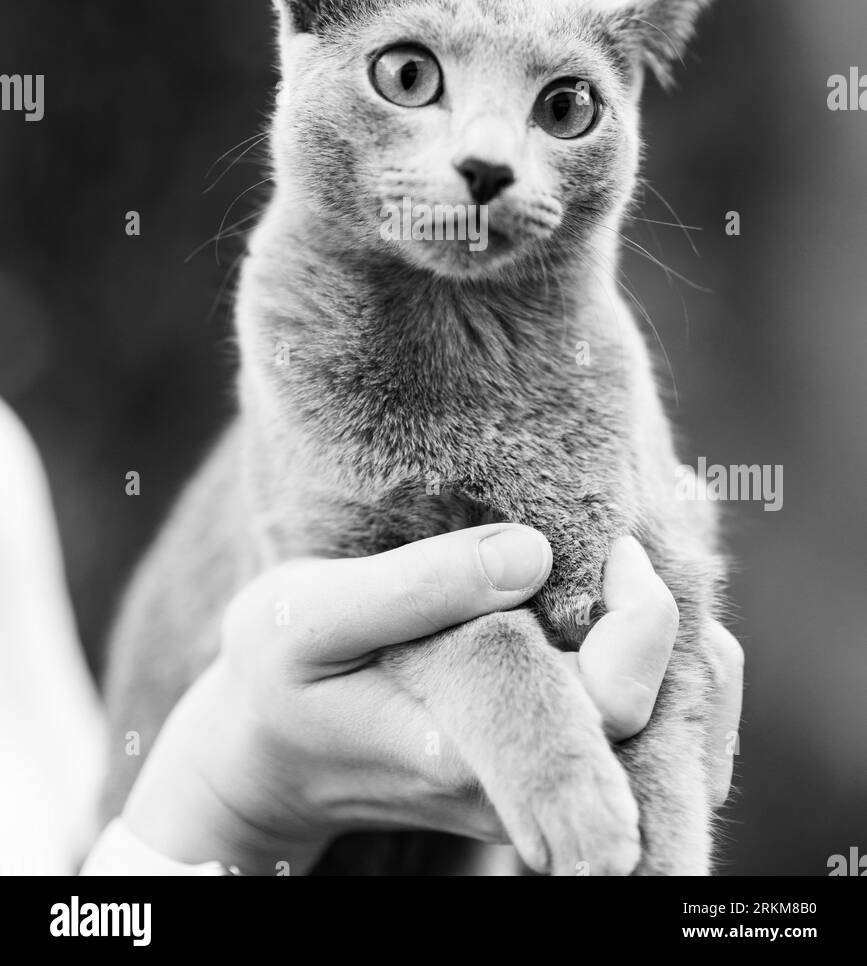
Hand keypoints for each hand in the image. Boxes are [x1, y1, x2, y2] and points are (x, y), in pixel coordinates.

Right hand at [121, 528, 742, 874]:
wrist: (261, 757)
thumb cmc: (279, 681)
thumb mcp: (308, 618)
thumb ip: (416, 587)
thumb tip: (535, 552)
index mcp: (474, 745)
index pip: (617, 705)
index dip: (642, 621)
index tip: (616, 546)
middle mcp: (521, 778)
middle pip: (653, 715)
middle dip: (663, 624)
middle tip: (625, 544)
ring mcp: (531, 777)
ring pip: (650, 723)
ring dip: (663, 644)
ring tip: (625, 566)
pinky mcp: (529, 760)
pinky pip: (624, 719)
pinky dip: (639, 657)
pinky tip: (613, 597)